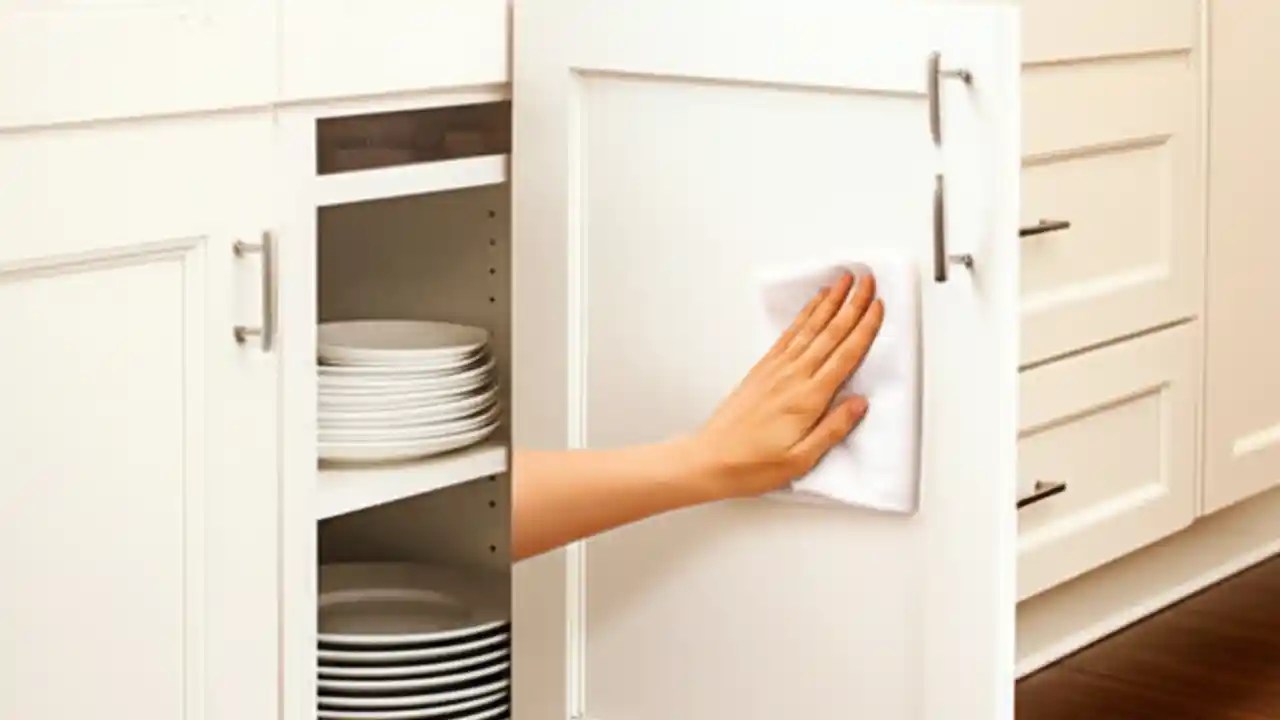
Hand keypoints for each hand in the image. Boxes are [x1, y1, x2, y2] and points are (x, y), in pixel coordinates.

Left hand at [688, 272, 882, 499]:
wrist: (711, 459)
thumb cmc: (754, 464)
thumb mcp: (801, 459)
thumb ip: (833, 429)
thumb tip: (860, 403)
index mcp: (808, 398)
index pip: (845, 355)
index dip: (864, 328)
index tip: (878, 305)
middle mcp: (793, 377)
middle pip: (830, 333)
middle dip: (851, 304)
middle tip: (867, 280)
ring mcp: (776, 370)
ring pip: (810, 328)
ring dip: (829, 302)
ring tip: (843, 280)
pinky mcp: (763, 369)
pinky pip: (789, 335)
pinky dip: (804, 316)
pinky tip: (814, 305)